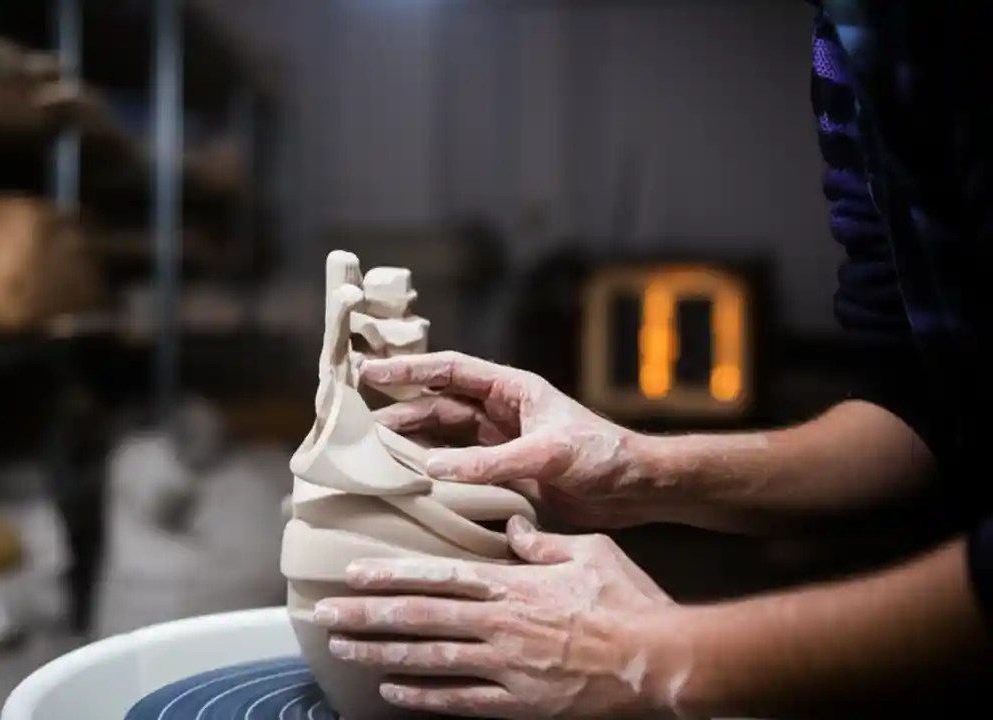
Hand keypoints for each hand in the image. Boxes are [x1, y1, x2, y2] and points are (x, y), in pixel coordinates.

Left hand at [312, 517, 690, 718]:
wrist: (661, 659)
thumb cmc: (629, 600)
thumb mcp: (589, 551)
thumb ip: (542, 542)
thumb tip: (511, 528)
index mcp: (512, 584)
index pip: (436, 576)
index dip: (389, 575)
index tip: (350, 574)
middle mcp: (499, 624)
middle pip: (418, 618)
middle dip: (366, 617)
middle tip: (323, 616)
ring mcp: (506, 667)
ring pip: (429, 659)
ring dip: (381, 655)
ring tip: (343, 651)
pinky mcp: (520, 704)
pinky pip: (461, 702)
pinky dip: (424, 697)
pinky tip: (391, 693)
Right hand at [360, 351, 659, 527]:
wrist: (637, 490)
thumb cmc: (604, 455)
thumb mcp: (547, 454)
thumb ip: (491, 461)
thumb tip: (434, 469)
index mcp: (513, 389)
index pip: (451, 371)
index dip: (410, 369)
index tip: (372, 371)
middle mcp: (502, 412)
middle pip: (439, 405)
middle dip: (401, 410)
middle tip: (359, 421)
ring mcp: (501, 444)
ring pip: (444, 438)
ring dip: (413, 444)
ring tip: (374, 453)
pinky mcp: (505, 475)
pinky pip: (459, 469)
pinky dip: (433, 473)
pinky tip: (409, 483)